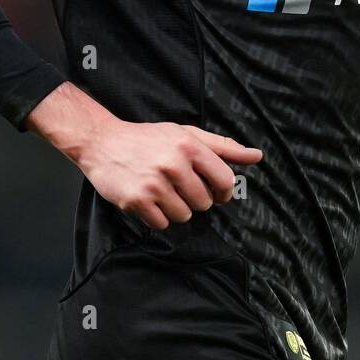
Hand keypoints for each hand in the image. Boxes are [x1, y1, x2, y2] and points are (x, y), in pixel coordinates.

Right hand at [26, 82, 261, 229]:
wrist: (102, 142)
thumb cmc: (148, 139)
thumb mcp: (186, 134)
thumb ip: (222, 147)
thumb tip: (257, 156)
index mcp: (189, 146)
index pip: (225, 180)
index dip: (223, 191)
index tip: (215, 191)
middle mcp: (174, 164)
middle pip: (205, 202)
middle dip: (195, 199)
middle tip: (178, 186)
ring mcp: (154, 184)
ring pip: (185, 216)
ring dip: (176, 209)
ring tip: (162, 192)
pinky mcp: (137, 201)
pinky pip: (162, 224)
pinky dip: (157, 217)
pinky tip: (148, 200)